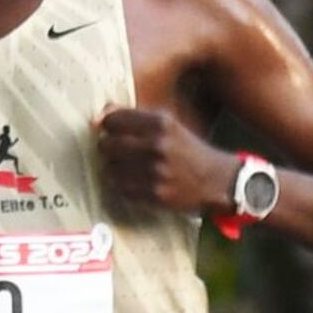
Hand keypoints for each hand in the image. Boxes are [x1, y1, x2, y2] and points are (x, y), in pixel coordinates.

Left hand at [95, 108, 232, 216]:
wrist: (217, 181)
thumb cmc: (187, 150)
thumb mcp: (168, 125)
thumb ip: (133, 117)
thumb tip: (95, 118)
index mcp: (160, 123)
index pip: (113, 120)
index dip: (109, 127)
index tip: (113, 132)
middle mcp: (157, 145)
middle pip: (106, 145)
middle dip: (108, 148)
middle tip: (118, 152)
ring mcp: (155, 172)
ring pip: (110, 169)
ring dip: (114, 169)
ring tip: (128, 168)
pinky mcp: (155, 194)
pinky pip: (121, 189)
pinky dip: (123, 186)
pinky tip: (135, 182)